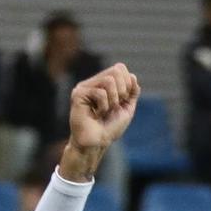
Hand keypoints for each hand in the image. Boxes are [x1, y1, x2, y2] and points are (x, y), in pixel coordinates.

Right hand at [62, 64, 139, 179]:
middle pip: (116, 70)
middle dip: (123, 91)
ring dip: (113, 100)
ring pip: (109, 80)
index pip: (119, 68)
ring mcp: (84, 87)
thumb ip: (131, 93)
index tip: (124, 100)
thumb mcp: (126, 109)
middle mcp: (93, 82)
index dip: (128, 83)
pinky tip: (96, 115)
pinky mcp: (78, 94)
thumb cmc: (109, 129)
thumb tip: (133, 76)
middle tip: (116, 106)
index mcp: (103, 83)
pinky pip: (100, 93)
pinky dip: (104, 107)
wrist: (97, 143)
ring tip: (106, 111)